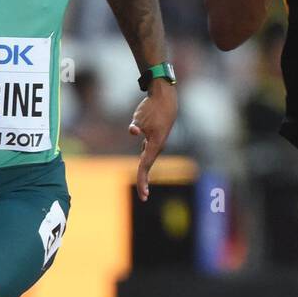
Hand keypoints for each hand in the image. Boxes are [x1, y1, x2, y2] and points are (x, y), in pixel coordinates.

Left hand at [130, 80, 176, 201]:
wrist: (165, 99)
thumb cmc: (152, 108)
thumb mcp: (140, 117)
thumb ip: (135, 126)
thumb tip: (132, 131)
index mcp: (155, 144)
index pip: (145, 166)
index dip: (142, 180)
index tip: (143, 194)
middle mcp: (157, 146)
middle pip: (147, 166)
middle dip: (144, 181)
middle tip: (144, 196)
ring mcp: (156, 142)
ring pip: (148, 160)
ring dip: (145, 173)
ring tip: (144, 188)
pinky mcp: (154, 137)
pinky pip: (148, 153)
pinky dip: (145, 162)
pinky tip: (143, 167)